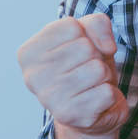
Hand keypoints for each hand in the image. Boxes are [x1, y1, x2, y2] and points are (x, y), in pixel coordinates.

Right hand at [17, 13, 128, 136]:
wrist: (94, 109)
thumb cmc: (86, 66)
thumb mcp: (89, 35)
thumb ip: (97, 24)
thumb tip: (106, 46)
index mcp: (28, 52)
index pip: (71, 26)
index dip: (86, 37)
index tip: (78, 53)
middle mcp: (32, 76)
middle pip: (86, 48)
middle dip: (96, 57)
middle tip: (86, 71)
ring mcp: (48, 97)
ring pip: (98, 70)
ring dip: (103, 76)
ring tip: (91, 85)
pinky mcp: (68, 114)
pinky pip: (106, 92)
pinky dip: (109, 95)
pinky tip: (94, 100)